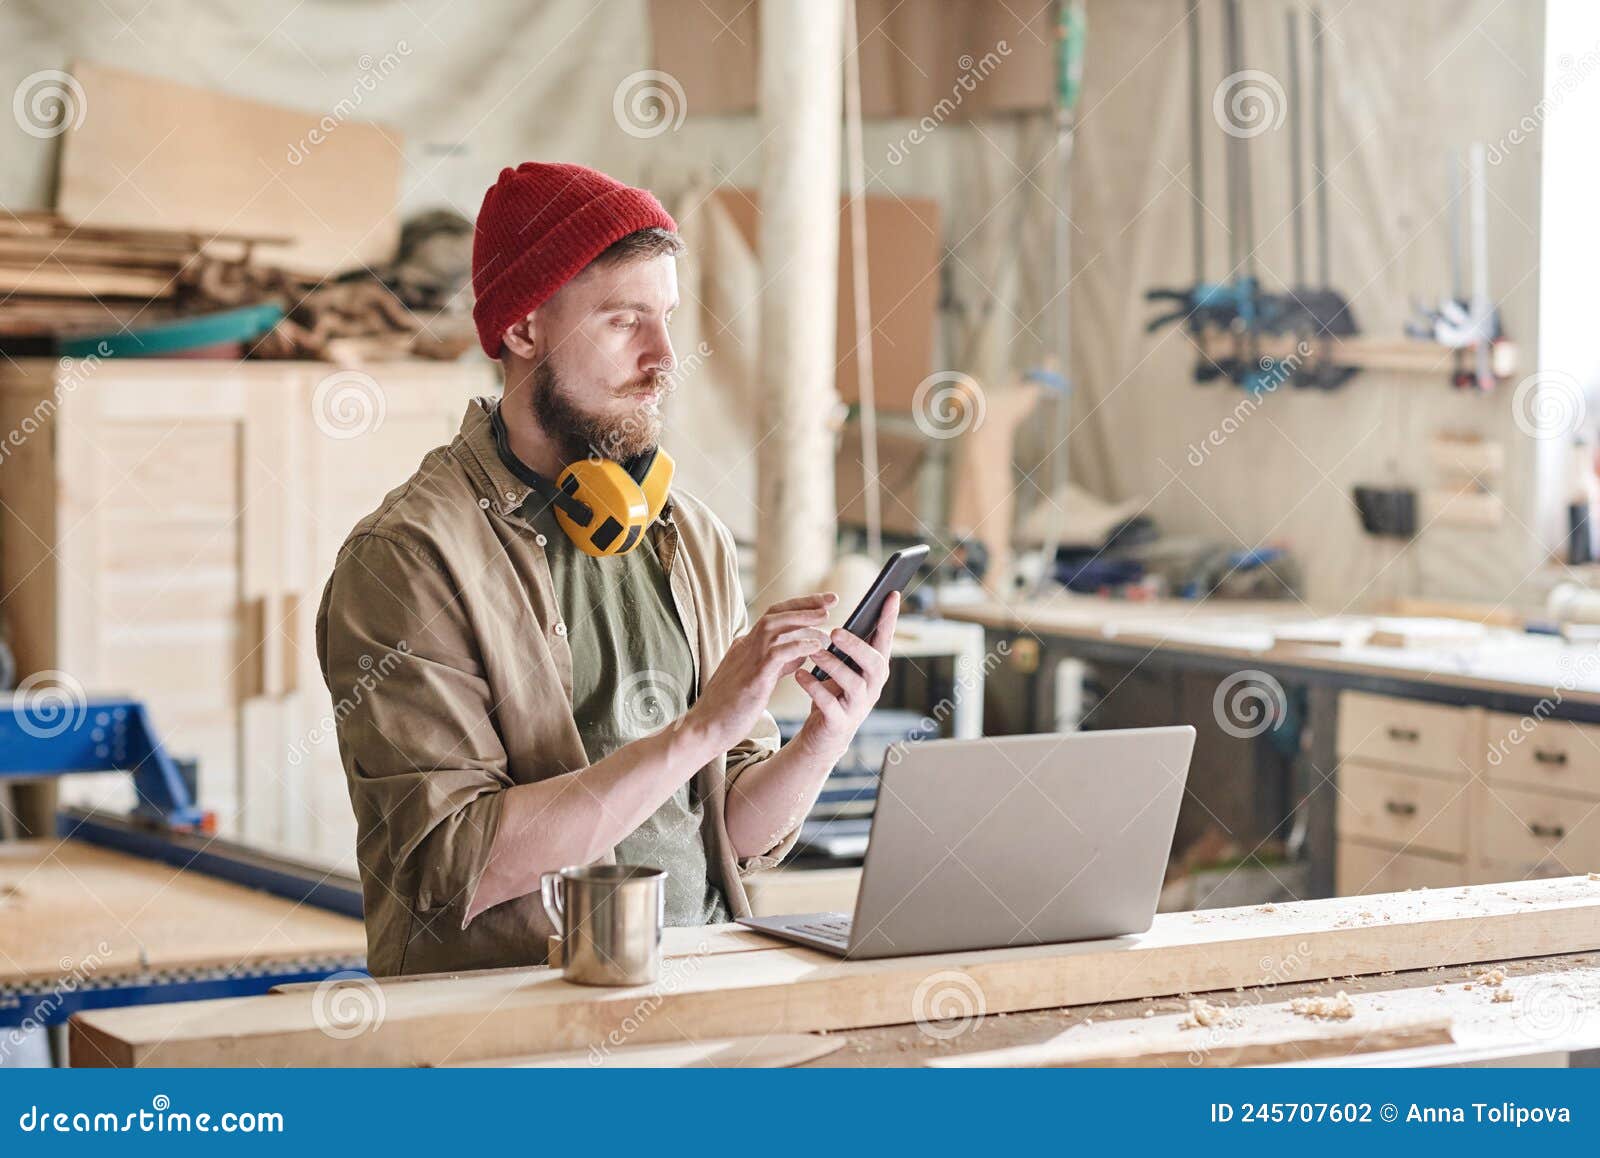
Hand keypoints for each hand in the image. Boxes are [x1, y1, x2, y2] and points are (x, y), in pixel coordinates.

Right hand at [685, 592, 836, 752]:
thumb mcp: (757, 679)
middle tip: (832, 599)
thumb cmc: (730, 708)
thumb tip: (800, 654)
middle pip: (776, 613)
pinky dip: (798, 646)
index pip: (774, 616)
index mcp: (745, 646)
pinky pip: (777, 653)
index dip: (799, 607)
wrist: (705, 728)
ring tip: (826, 617)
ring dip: (803, 619)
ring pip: (775, 626)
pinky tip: (815, 647)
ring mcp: (747, 659)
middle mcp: (745, 646)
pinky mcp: (752, 677)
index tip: (823, 604)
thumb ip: (777, 664)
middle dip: (805, 603)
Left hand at [792, 591, 898, 762]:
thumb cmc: (833, 694)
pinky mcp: (840, 722)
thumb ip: (847, 648)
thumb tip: (843, 616)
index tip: (891, 594)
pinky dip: (814, 687)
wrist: (823, 736)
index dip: (889, 618)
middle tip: (836, 631)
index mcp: (874, 669)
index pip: (886, 640)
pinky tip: (800, 675)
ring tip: (813, 651)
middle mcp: (872, 687)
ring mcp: (858, 706)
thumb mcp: (842, 668)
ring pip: (853, 683)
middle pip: (876, 663)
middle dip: (857, 646)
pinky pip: (829, 703)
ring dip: (833, 664)